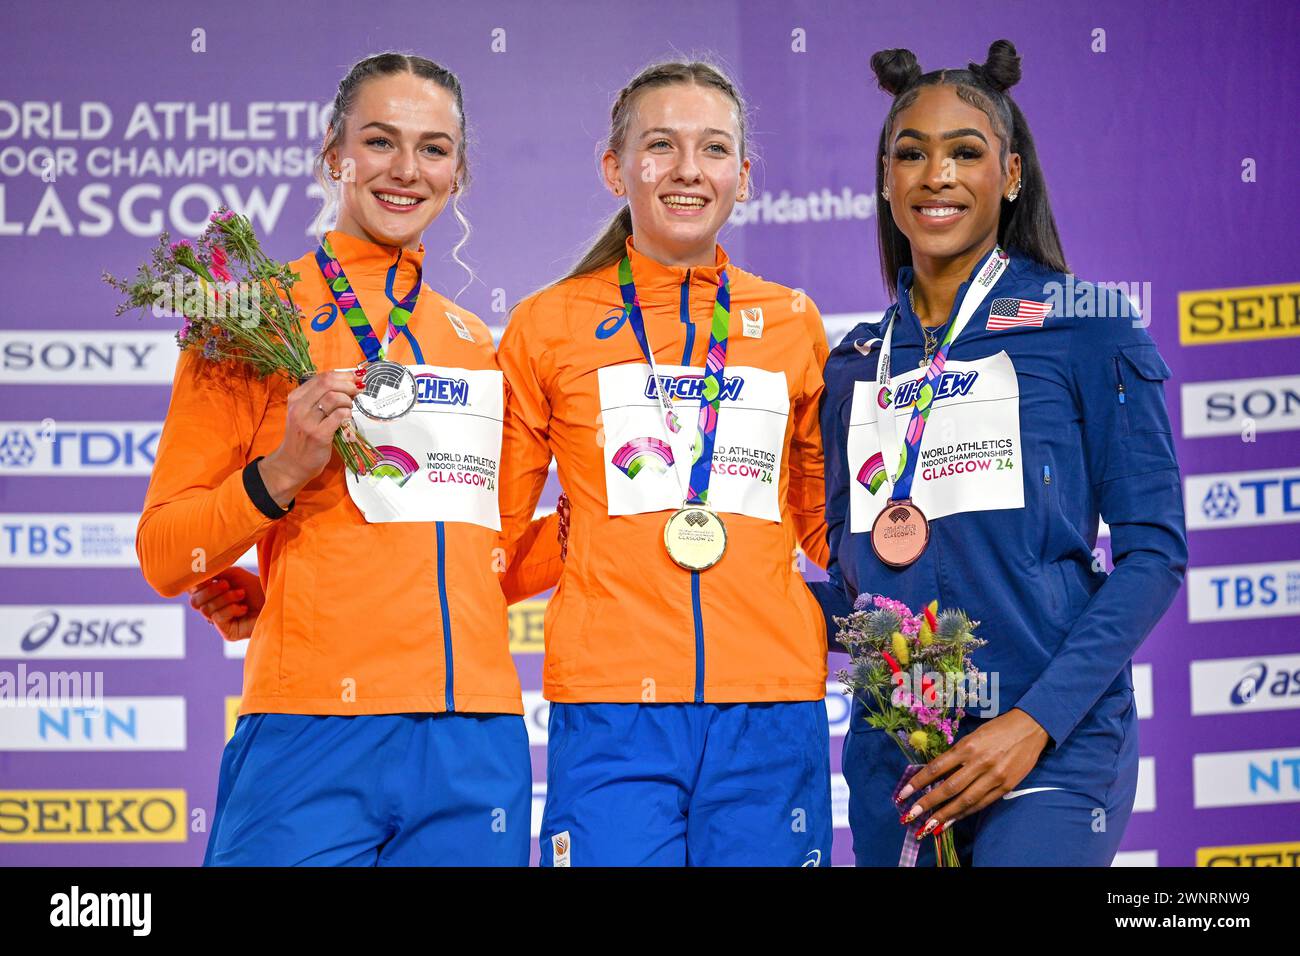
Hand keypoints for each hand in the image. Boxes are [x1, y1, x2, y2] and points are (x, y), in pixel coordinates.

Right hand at [189, 568, 264, 641]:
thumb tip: (195, 573)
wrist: (276, 599)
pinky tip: (244, 608)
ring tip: (241, 594)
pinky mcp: (228, 633)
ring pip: (206, 609)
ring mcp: (220, 623)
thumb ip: (213, 574)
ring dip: (225, 598)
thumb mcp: (233, 575)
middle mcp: (213, 609)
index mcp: (211, 595)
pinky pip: (217, 618)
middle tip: (226, 584)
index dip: (196, 584)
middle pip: (194, 602)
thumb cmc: (256, 587)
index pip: (192, 592)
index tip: (208, 576)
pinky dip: (231, 609)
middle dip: (210, 591)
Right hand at [259, 368, 363, 505]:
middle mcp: (299, 407)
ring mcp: (308, 421)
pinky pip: (339, 416)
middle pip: (328, 383)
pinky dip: (347, 414)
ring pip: (334, 398)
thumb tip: (348, 384)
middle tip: (357, 391)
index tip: (354, 378)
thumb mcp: (306, 413)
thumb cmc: (303, 437)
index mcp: (296, 398)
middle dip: (348, 384)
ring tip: (349, 408)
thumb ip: (321, 398)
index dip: (342, 375)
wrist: (292, 463)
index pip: (321, 377)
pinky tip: (346, 420)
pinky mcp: (318, 435)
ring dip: (348, 401)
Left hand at [895, 708, 1049, 838]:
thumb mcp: (973, 736)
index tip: (904, 793)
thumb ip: (957, 755)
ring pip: (965, 800)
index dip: (919, 782)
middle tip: (910, 816)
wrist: (1031, 728)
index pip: (937, 768)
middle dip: (928, 804)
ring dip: (945, 815)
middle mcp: (979, 763)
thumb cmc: (998, 729)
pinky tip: (952, 820)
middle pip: (949, 788)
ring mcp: (994, 776)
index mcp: (967, 747)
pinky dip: (965, 813)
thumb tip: (937, 775)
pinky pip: (982, 803)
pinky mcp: (1006, 786)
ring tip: (929, 826)